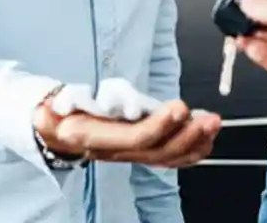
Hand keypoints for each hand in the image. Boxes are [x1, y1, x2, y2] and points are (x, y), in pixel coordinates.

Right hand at [34, 97, 220, 167]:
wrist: (58, 131)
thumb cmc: (59, 113)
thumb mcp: (53, 108)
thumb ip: (57, 108)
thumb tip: (60, 109)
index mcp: (95, 139)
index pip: (133, 138)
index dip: (159, 126)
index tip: (180, 108)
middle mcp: (115, 153)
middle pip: (157, 152)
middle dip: (187, 136)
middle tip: (210, 118)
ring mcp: (129, 156)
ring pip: (167, 158)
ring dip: (195, 142)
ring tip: (213, 122)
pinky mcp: (140, 153)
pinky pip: (170, 158)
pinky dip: (192, 148)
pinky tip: (207, 135)